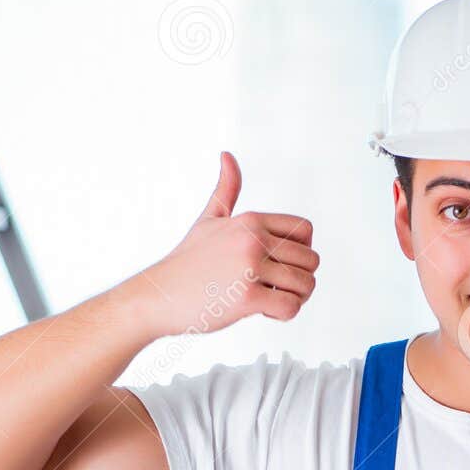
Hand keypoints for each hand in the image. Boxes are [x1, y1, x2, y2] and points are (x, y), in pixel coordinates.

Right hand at [124, 151, 318, 337]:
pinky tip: (262, 310)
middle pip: (311, 260)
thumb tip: (227, 155)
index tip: (280, 264)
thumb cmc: (186, 262)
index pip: (305, 230)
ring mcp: (250, 268)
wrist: (157, 296)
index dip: (301, 251)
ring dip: (295, 298)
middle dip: (300, 278)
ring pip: (306, 285)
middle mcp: (253, 239)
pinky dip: (284, 314)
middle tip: (275, 288)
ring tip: (269, 299)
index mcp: (251, 221)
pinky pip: (291, 307)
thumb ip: (226, 191)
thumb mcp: (208, 220)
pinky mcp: (247, 297)